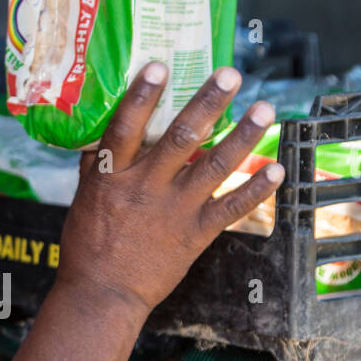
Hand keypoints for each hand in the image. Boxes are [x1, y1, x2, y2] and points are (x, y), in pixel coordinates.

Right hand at [55, 62, 283, 316]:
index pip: (126, 128)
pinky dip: (256, 190)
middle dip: (208, 103)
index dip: (142, 95)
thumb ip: (96, 164)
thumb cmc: (88, 246)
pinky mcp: (195, 234)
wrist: (103, 295)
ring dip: (243, 136)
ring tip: (264, 109)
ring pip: (213, 166)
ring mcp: (174, 210)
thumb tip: (100, 130)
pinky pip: (230, 208)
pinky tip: (276, 170)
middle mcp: (146, 187)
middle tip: (230, 75)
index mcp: (113, 177)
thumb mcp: (84, 199)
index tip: (159, 65)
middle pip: (180, 137)